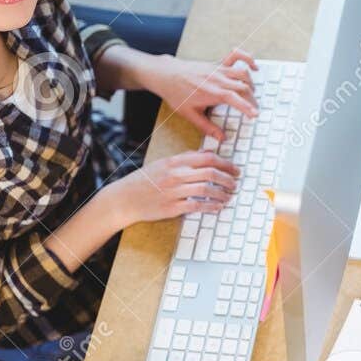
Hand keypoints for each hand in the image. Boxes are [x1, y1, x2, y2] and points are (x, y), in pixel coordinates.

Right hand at [98, 150, 239, 228]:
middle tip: (235, 184)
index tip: (235, 169)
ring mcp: (174, 191)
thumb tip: (205, 153)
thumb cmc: (145, 181)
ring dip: (222, 193)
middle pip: (210, 173)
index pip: (207, 158)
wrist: (124, 198)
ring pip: (206, 189)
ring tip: (229, 196)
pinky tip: (218, 207)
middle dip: (227, 179)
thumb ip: (184, 159)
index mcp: (175, 162)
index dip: (225, 163)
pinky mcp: (172, 207)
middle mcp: (175, 174)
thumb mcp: (163, 163)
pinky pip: (197, 206)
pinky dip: (211, 206)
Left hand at [138, 49, 258, 137]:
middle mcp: (219, 79)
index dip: (248, 107)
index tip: (255, 115)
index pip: (236, 99)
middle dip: (252, 99)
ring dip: (251, 83)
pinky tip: (253, 66)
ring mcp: (219, 69)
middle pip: (244, 87)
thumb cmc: (176, 94)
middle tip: (252, 109)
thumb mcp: (190, 114)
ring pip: (243, 73)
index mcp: (213, 92)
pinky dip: (247, 58)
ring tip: (251, 94)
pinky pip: (235, 56)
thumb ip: (207, 127)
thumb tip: (221, 138)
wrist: (166, 75)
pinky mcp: (217, 63)